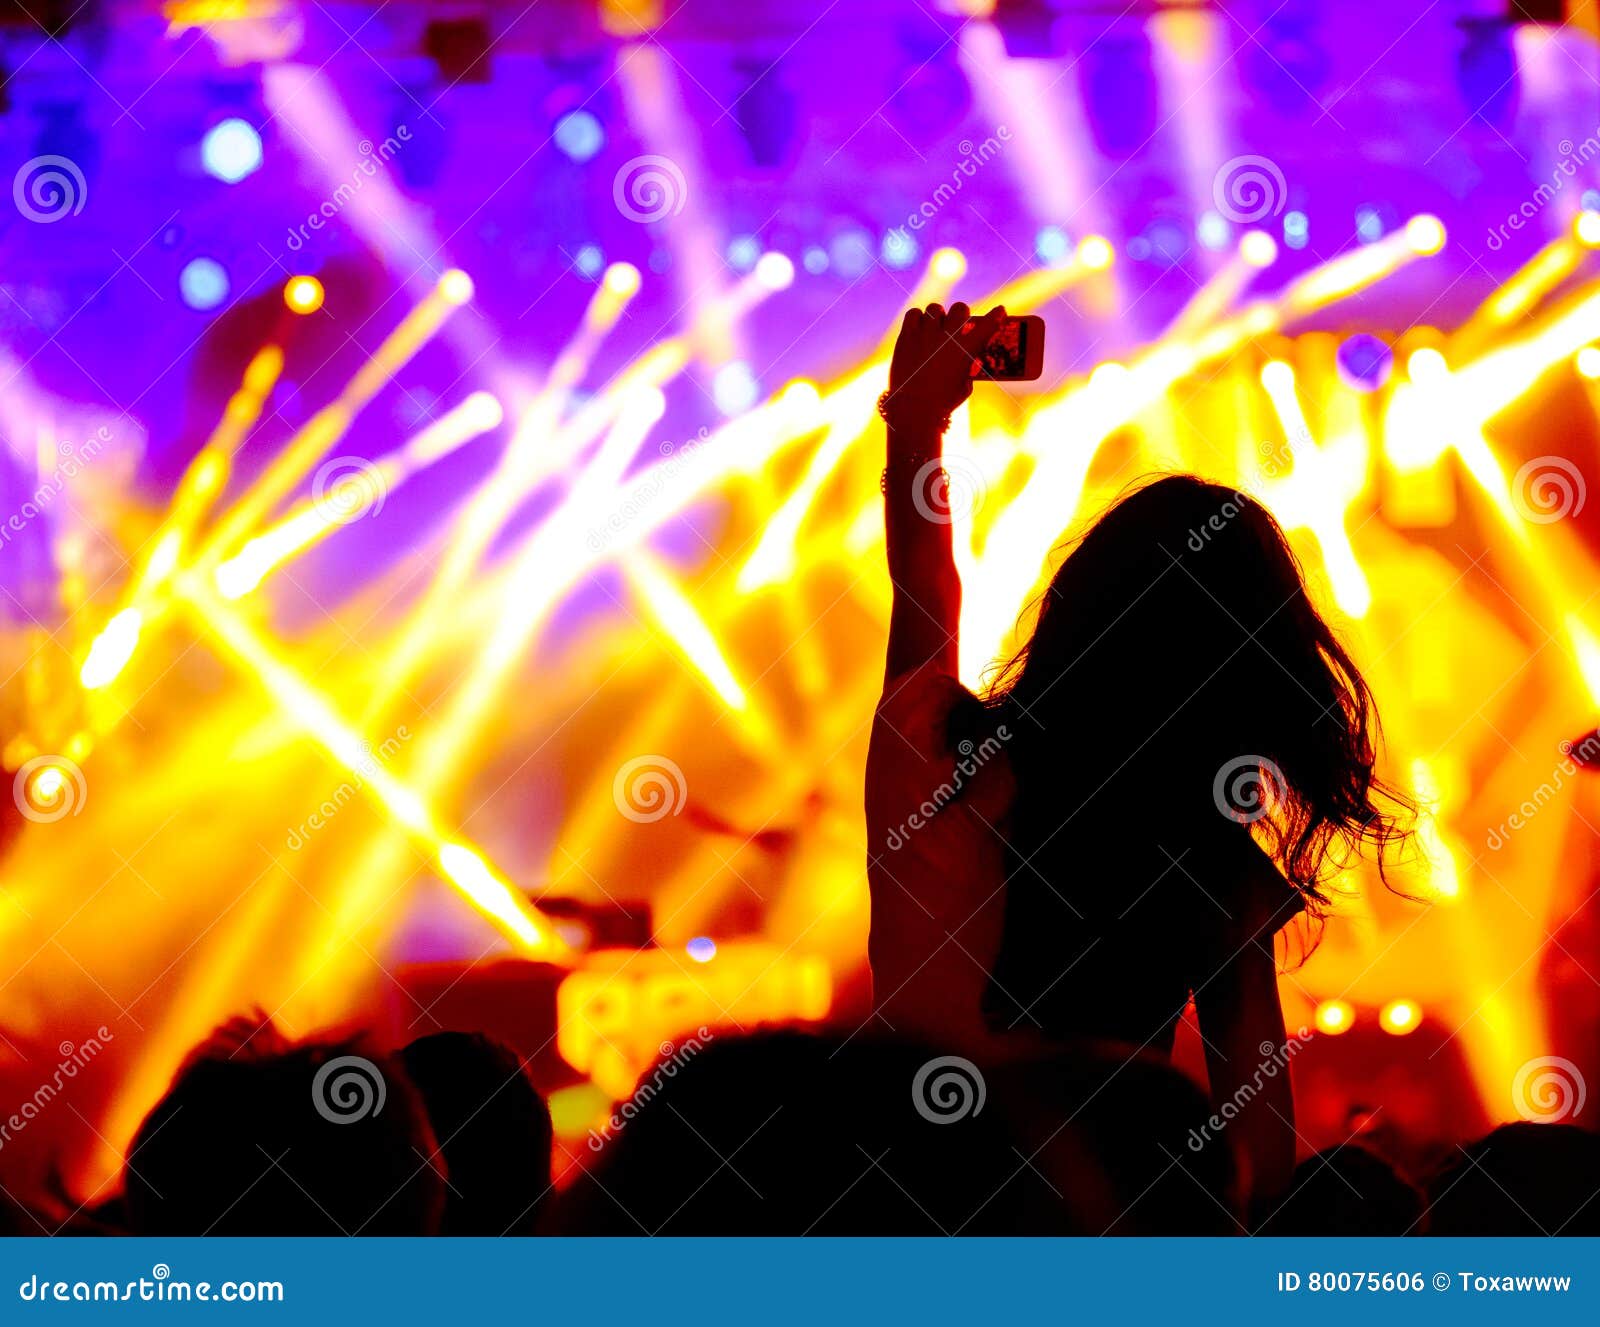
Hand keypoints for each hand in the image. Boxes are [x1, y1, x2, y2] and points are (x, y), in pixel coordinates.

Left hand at [884, 301, 1004, 432]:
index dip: (996, 315)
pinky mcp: (907, 336)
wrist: (913, 409)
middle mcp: (948, 337)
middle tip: (956, 324)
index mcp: (967, 349)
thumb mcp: (964, 386)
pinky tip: (918, 329)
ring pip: (935, 309)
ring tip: (934, 329)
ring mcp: (926, 334)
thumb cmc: (942, 402)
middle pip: (960, 308)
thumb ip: (967, 368)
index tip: (1000, 311)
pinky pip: (913, 314)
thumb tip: (968, 358)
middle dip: (960, 315)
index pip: (988, 324)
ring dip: (937, 317)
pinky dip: (917, 319)